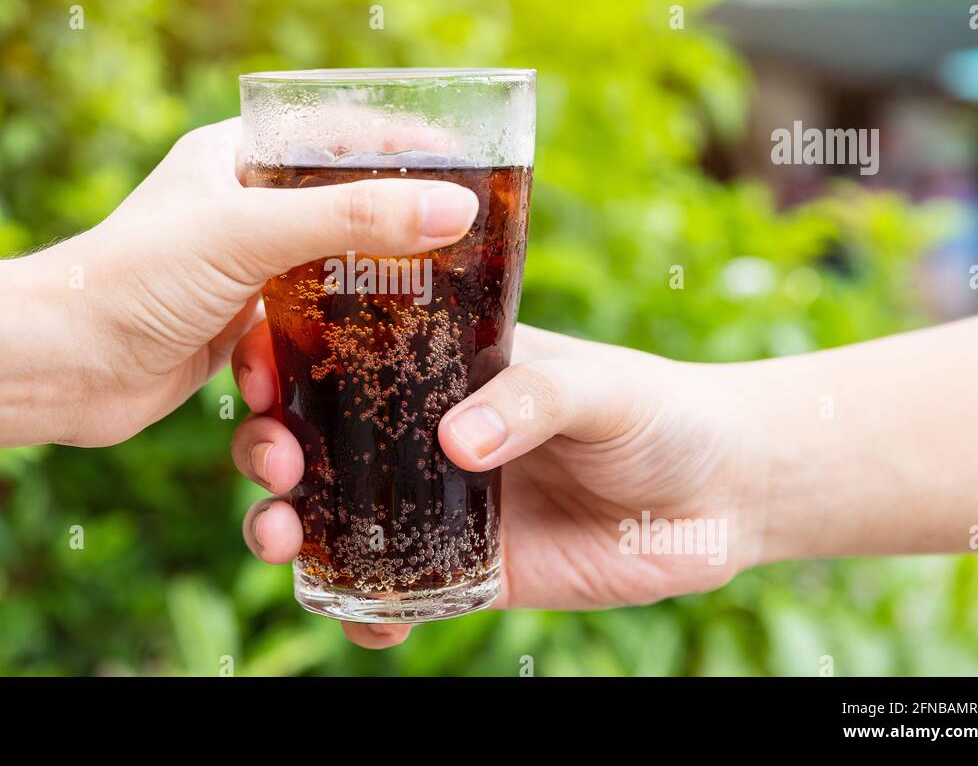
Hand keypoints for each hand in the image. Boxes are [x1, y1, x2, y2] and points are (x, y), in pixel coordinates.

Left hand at [33, 118, 481, 446]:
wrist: (58, 368)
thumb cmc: (133, 280)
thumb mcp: (249, 235)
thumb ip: (352, 218)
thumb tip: (454, 208)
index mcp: (234, 155)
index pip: (337, 132)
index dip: (404, 143)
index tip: (469, 164)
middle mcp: (239, 207)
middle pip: (341, 208)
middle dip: (395, 234)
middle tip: (461, 251)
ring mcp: (238, 270)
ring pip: (326, 279)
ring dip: (359, 306)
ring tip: (418, 320)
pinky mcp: (234, 328)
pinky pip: (301, 336)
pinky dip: (323, 356)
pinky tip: (351, 377)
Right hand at [230, 322, 768, 647]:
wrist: (721, 493)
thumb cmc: (659, 411)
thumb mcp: (600, 387)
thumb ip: (534, 400)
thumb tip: (456, 444)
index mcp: (442, 366)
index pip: (343, 355)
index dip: (283, 362)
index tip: (256, 375)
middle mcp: (424, 432)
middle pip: (316, 440)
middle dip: (270, 453)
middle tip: (275, 469)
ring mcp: (441, 504)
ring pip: (338, 519)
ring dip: (293, 532)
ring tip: (284, 545)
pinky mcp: (471, 570)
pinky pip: (399, 593)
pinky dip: (370, 611)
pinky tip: (373, 621)